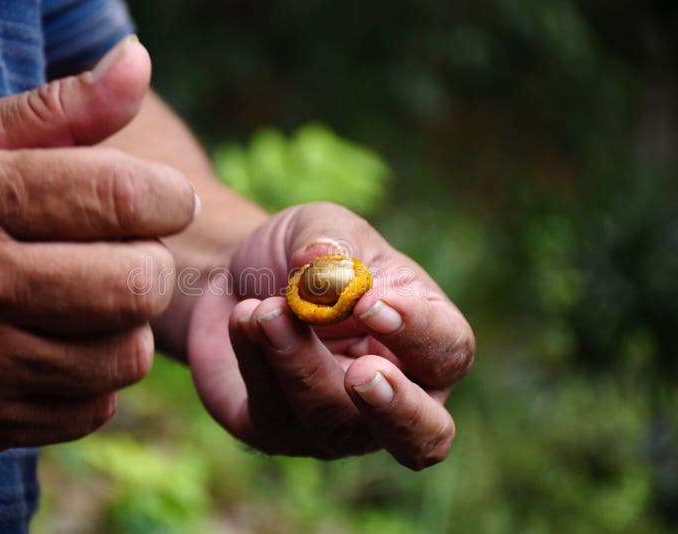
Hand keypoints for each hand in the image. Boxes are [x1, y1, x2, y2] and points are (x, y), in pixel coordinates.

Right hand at [0, 37, 196, 453]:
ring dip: (127, 325)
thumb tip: (139, 60)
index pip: (122, 196)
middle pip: (138, 285)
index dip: (169, 197)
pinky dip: (95, 378)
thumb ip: (59, 109)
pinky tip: (61, 347)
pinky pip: (93, 408)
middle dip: (152, 264)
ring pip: (125, 355)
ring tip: (91, 302)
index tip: (164, 199)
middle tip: (125, 253)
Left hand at [188, 202, 473, 468]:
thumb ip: (331, 241)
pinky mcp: (280, 433)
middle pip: (423, 435)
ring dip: (294, 361)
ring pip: (331, 420)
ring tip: (263, 310)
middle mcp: (396, 394)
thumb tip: (323, 263)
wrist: (238, 279)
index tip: (368, 301)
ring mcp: (340, 424)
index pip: (447, 352)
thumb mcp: (320, 227)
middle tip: (359, 374)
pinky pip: (273, 413)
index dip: (415, 334)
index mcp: (426, 339)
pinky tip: (242, 318)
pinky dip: (256, 360)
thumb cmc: (303, 257)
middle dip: (393, 408)